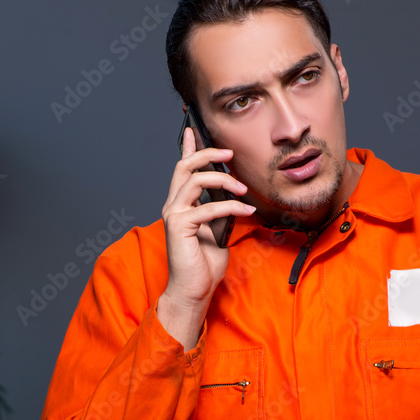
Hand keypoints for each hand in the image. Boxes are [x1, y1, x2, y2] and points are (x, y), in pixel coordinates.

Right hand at [156, 127, 255, 348]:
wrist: (193, 290)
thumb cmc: (204, 264)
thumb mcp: (217, 230)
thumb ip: (220, 211)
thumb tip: (233, 196)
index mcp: (180, 203)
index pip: (182, 169)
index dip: (188, 147)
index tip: (193, 129)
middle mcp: (173, 205)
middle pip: (185, 166)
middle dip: (207, 154)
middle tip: (230, 154)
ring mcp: (174, 214)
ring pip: (195, 180)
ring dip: (223, 181)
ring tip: (243, 189)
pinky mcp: (179, 226)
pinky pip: (208, 208)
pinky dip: (230, 206)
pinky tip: (246, 209)